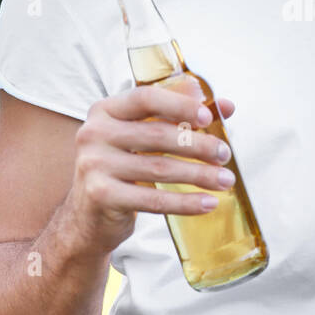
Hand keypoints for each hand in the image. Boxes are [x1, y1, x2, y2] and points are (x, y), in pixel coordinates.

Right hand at [64, 78, 237, 256]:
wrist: (88, 216)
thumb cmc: (123, 168)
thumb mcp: (143, 137)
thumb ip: (180, 116)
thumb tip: (226, 106)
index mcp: (106, 110)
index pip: (146, 98)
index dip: (179, 105)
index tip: (208, 118)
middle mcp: (94, 133)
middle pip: (157, 135)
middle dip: (198, 145)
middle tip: (224, 155)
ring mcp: (94, 165)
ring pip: (159, 168)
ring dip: (199, 175)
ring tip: (225, 180)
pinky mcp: (101, 195)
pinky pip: (153, 199)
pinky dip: (185, 202)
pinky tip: (208, 203)